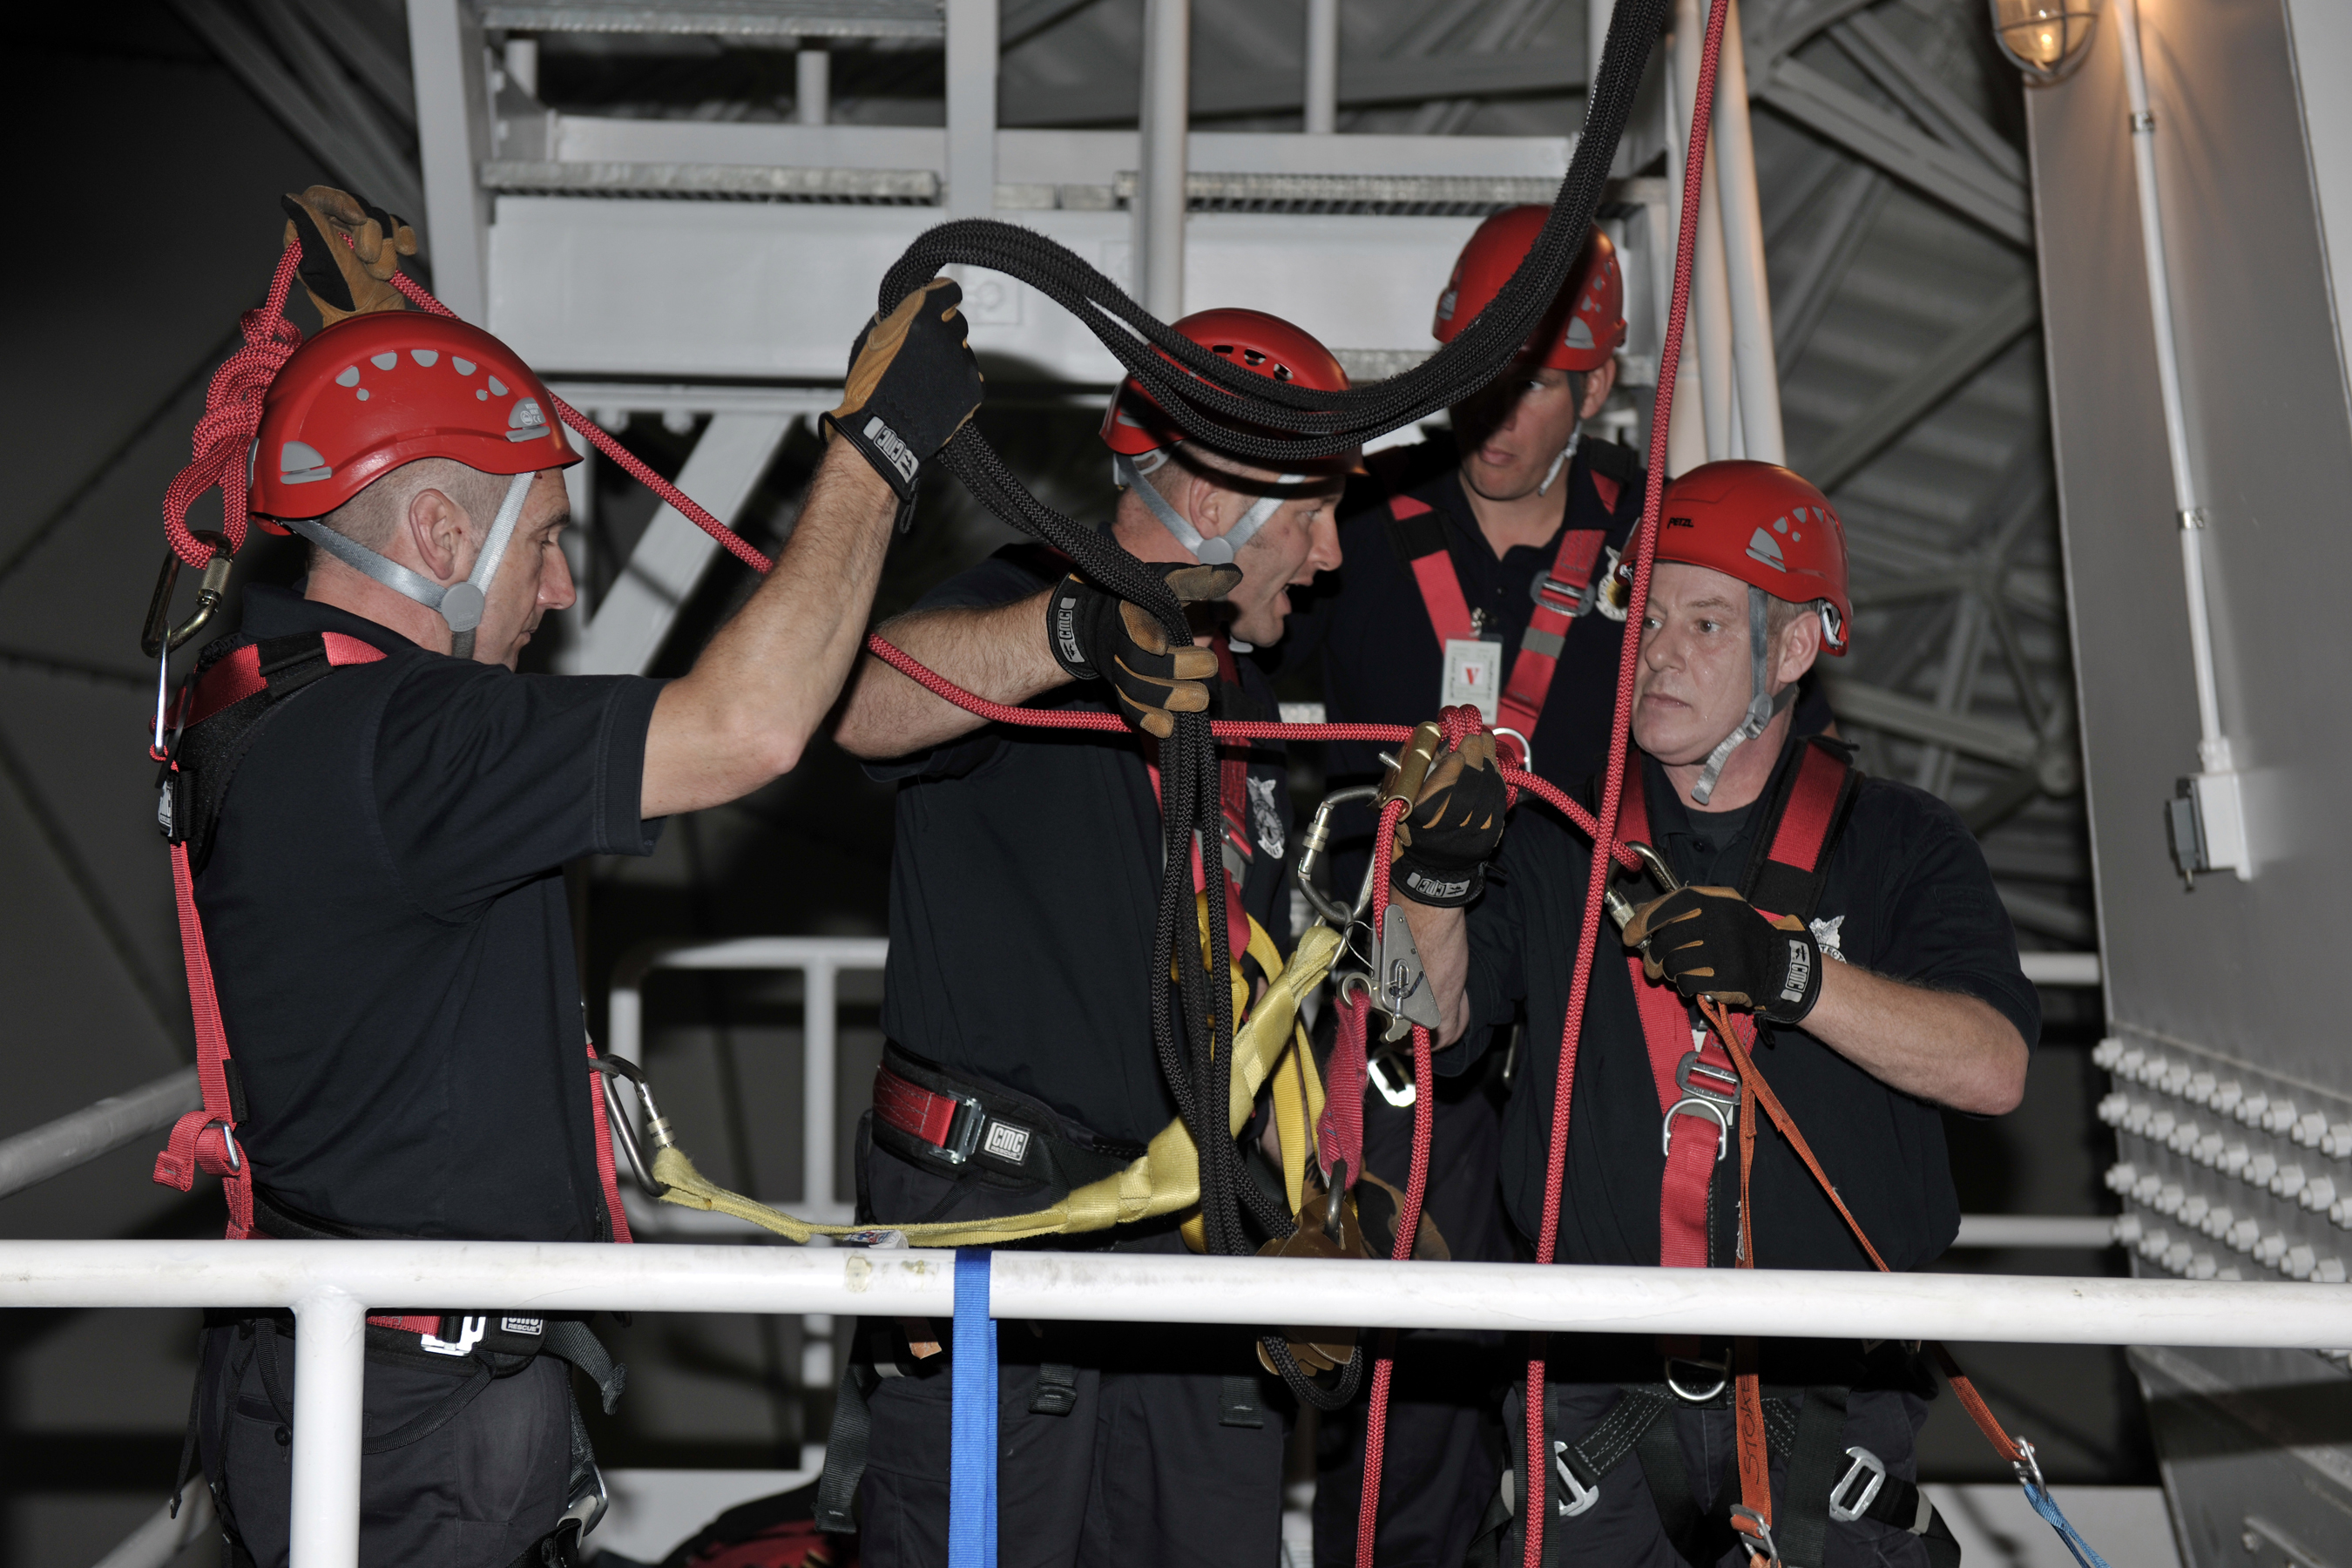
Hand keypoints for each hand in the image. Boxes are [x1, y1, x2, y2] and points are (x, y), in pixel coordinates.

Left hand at [281, 187, 417, 324]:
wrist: (379, 327)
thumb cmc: (347, 303)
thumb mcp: (326, 263)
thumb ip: (311, 227)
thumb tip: (290, 199)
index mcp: (307, 236)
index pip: (318, 198)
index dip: (339, 201)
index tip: (357, 217)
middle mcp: (331, 234)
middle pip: (355, 205)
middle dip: (368, 233)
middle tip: (366, 259)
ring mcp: (359, 241)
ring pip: (379, 217)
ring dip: (385, 247)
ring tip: (380, 273)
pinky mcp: (384, 249)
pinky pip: (397, 227)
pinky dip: (404, 238)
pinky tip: (406, 253)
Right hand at [824, 279, 986, 507]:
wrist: (883, 430)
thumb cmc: (869, 389)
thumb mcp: (870, 340)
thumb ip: (895, 319)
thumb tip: (907, 312)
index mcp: (922, 316)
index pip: (949, 291)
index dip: (943, 297)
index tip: (941, 304)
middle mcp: (947, 336)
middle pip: (956, 323)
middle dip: (943, 332)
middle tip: (924, 353)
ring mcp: (963, 363)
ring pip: (963, 352)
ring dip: (949, 360)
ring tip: (925, 381)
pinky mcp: (973, 388)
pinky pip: (971, 377)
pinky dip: (959, 383)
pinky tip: (937, 394)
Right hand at [1045, 563, 1241, 738]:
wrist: (1097, 619)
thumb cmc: (1142, 598)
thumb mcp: (1168, 582)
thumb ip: (1197, 581)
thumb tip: (1233, 575)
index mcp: (1129, 611)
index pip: (1132, 623)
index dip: (1144, 635)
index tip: (1160, 645)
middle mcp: (1120, 642)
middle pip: (1139, 662)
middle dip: (1174, 669)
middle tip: (1208, 665)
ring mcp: (1119, 668)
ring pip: (1135, 689)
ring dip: (1167, 697)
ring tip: (1199, 699)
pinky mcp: (1121, 689)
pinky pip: (1130, 708)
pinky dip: (1148, 719)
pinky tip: (1168, 728)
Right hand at [1386, 731, 1507, 906]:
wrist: (1433, 869)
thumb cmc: (1414, 832)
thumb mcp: (1403, 803)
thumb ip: (1418, 774)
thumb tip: (1441, 746)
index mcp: (1426, 808)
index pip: (1451, 768)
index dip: (1455, 754)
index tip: (1453, 749)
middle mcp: (1454, 816)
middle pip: (1475, 770)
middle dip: (1476, 748)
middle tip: (1474, 736)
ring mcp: (1477, 823)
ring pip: (1491, 779)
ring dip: (1489, 757)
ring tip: (1484, 743)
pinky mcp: (1493, 828)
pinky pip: (1500, 795)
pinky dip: (1497, 777)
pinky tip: (1491, 767)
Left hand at [1620, 886, 1822, 1022]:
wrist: (1776, 964)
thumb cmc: (1739, 935)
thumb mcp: (1717, 909)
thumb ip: (1679, 909)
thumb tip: (1640, 915)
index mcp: (1714, 900)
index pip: (1667, 907)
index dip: (1642, 922)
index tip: (1629, 936)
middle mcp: (1719, 922)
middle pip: (1665, 941)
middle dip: (1651, 957)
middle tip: (1652, 965)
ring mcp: (1724, 951)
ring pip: (1672, 964)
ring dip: (1668, 972)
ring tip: (1678, 972)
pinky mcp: (1726, 978)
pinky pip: (1686, 983)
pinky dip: (1683, 986)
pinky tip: (1694, 982)